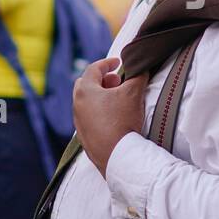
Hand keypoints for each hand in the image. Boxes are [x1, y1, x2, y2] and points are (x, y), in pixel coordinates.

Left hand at [72, 56, 146, 177]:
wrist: (117, 155)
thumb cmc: (122, 121)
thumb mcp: (134, 94)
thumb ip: (138, 76)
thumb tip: (141, 68)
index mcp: (85, 91)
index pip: (94, 69)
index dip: (107, 63)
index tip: (118, 62)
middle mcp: (77, 105)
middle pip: (85, 84)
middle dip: (101, 80)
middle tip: (116, 81)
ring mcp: (79, 122)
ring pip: (86, 102)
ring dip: (100, 96)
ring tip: (116, 99)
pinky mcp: (84, 137)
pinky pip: (89, 118)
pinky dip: (99, 112)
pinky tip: (113, 117)